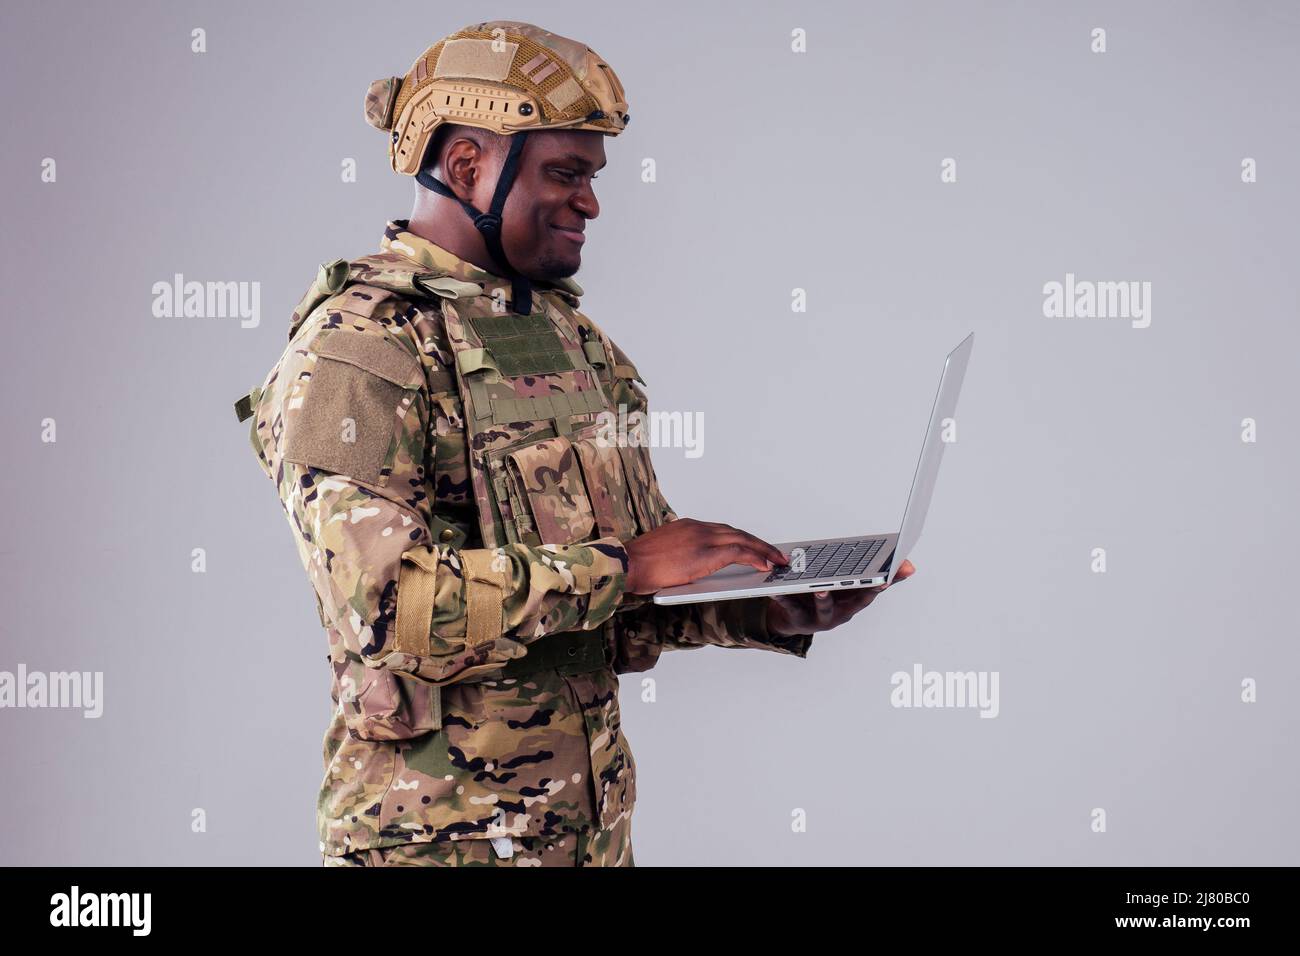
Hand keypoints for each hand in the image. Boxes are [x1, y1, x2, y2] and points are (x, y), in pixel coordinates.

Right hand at [624, 518, 787, 594]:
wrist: (628, 564)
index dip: (741, 539)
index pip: (722, 530)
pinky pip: (738, 551)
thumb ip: (682, 554)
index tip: (753, 547)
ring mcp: (702, 537)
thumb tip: (693, 566)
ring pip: (742, 539)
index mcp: (688, 526)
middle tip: (775, 553)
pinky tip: (765, 564)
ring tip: (777, 559)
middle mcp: (698, 527)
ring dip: (762, 549)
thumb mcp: (664, 553)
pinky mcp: (705, 552)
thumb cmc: (639, 565)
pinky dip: (755, 556)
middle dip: (757, 543)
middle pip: (736, 532)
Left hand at [764, 559, 915, 636]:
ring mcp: (822, 619)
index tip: (896, 572)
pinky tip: (778, 590)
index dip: (885, 582)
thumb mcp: (848, 587)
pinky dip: (785, 599)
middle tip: (878, 580)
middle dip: (867, 591)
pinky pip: (792, 608)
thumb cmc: (824, 598)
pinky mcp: (799, 620)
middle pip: (857, 602)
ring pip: (825, 609)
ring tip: (822, 591)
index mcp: (854, 601)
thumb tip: (909, 566)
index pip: (874, 590)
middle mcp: (842, 613)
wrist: (792, 619)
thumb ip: (874, 575)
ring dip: (825, 600)